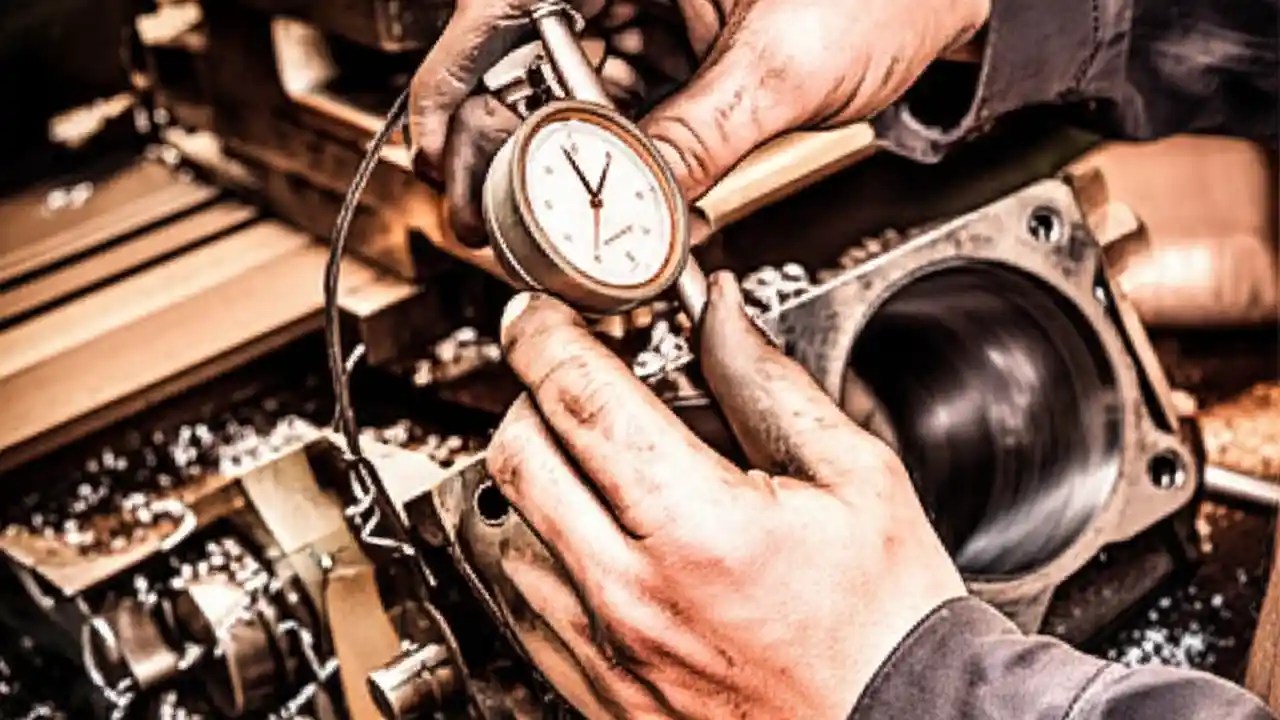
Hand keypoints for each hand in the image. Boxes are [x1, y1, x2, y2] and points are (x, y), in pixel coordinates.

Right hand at [411, 0, 989, 244]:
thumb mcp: (782, 65)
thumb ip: (695, 140)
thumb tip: (630, 207)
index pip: (497, 8)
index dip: (454, 91)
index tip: (445, 161)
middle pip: (521, 56)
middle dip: (508, 143)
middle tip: (505, 216)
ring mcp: (645, 6)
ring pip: (565, 89)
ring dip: (560, 161)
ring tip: (562, 221)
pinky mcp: (674, 46)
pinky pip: (619, 105)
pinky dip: (613, 157)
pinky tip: (616, 196)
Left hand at [486, 272, 964, 717]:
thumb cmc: (887, 624)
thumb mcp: (857, 479)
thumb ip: (769, 385)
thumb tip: (721, 317)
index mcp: (695, 526)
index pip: (576, 397)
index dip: (543, 334)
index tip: (539, 314)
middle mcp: (631, 592)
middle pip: (519, 454)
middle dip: (533, 395)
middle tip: (574, 380)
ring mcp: (608, 650)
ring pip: (511, 527)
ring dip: (540, 477)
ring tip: (603, 468)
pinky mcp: (601, 692)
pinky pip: (525, 605)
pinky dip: (542, 552)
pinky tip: (596, 541)